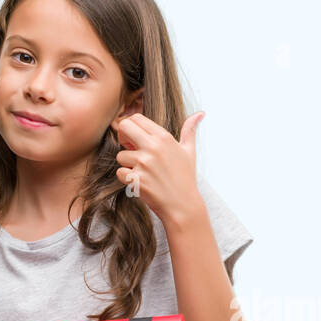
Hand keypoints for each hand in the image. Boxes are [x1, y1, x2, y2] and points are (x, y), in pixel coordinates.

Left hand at [114, 111, 204, 225]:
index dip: (133, 128)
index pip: (136, 118)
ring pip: (120, 156)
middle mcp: (154, 147)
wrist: (183, 206)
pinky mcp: (137, 179)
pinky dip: (127, 179)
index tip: (137, 140)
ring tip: (144, 174)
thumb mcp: (189, 152)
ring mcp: (145, 163)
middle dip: (123, 138)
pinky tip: (141, 183)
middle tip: (131, 150)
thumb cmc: (186, 178)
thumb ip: (190, 130)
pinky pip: (120, 173)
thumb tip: (200, 113)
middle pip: (124, 127)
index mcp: (164, 137)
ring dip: (128, 165)